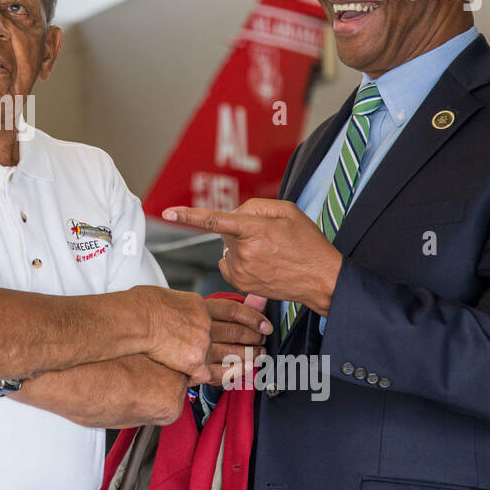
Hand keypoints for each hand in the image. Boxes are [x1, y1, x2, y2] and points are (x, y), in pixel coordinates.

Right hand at [141, 286, 270, 383]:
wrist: (135, 321)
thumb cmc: (141, 307)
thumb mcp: (168, 297)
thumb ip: (184, 307)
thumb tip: (187, 312)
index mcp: (199, 306)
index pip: (233, 310)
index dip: (252, 317)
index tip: (263, 323)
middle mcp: (205, 324)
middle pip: (237, 332)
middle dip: (254, 338)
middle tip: (263, 341)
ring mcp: (202, 345)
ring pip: (232, 352)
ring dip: (249, 356)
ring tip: (259, 357)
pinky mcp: (194, 364)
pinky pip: (217, 372)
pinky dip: (232, 374)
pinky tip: (241, 373)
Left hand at [163, 199, 343, 314]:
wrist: (321, 279)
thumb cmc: (307, 243)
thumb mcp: (287, 211)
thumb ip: (255, 206)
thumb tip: (232, 215)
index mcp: (254, 230)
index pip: (214, 220)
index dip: (189, 215)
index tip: (168, 212)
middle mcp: (244, 252)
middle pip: (226, 231)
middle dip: (240, 229)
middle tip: (269, 236)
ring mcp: (241, 270)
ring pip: (227, 248)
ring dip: (241, 246)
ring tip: (270, 253)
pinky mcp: (240, 283)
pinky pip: (228, 263)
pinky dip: (239, 260)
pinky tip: (262, 264)